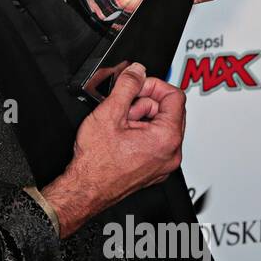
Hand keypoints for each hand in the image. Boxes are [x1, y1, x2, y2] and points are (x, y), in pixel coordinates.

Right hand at [41, 63, 185, 237]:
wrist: (86, 189)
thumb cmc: (96, 162)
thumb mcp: (108, 113)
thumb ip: (127, 86)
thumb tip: (137, 71)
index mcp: (166, 137)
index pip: (175, 96)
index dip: (153, 85)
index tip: (137, 86)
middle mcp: (171, 153)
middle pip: (169, 111)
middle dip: (145, 104)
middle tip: (123, 109)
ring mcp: (164, 164)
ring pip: (161, 127)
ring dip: (142, 120)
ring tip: (120, 127)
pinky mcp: (155, 170)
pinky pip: (156, 144)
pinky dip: (142, 136)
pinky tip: (122, 138)